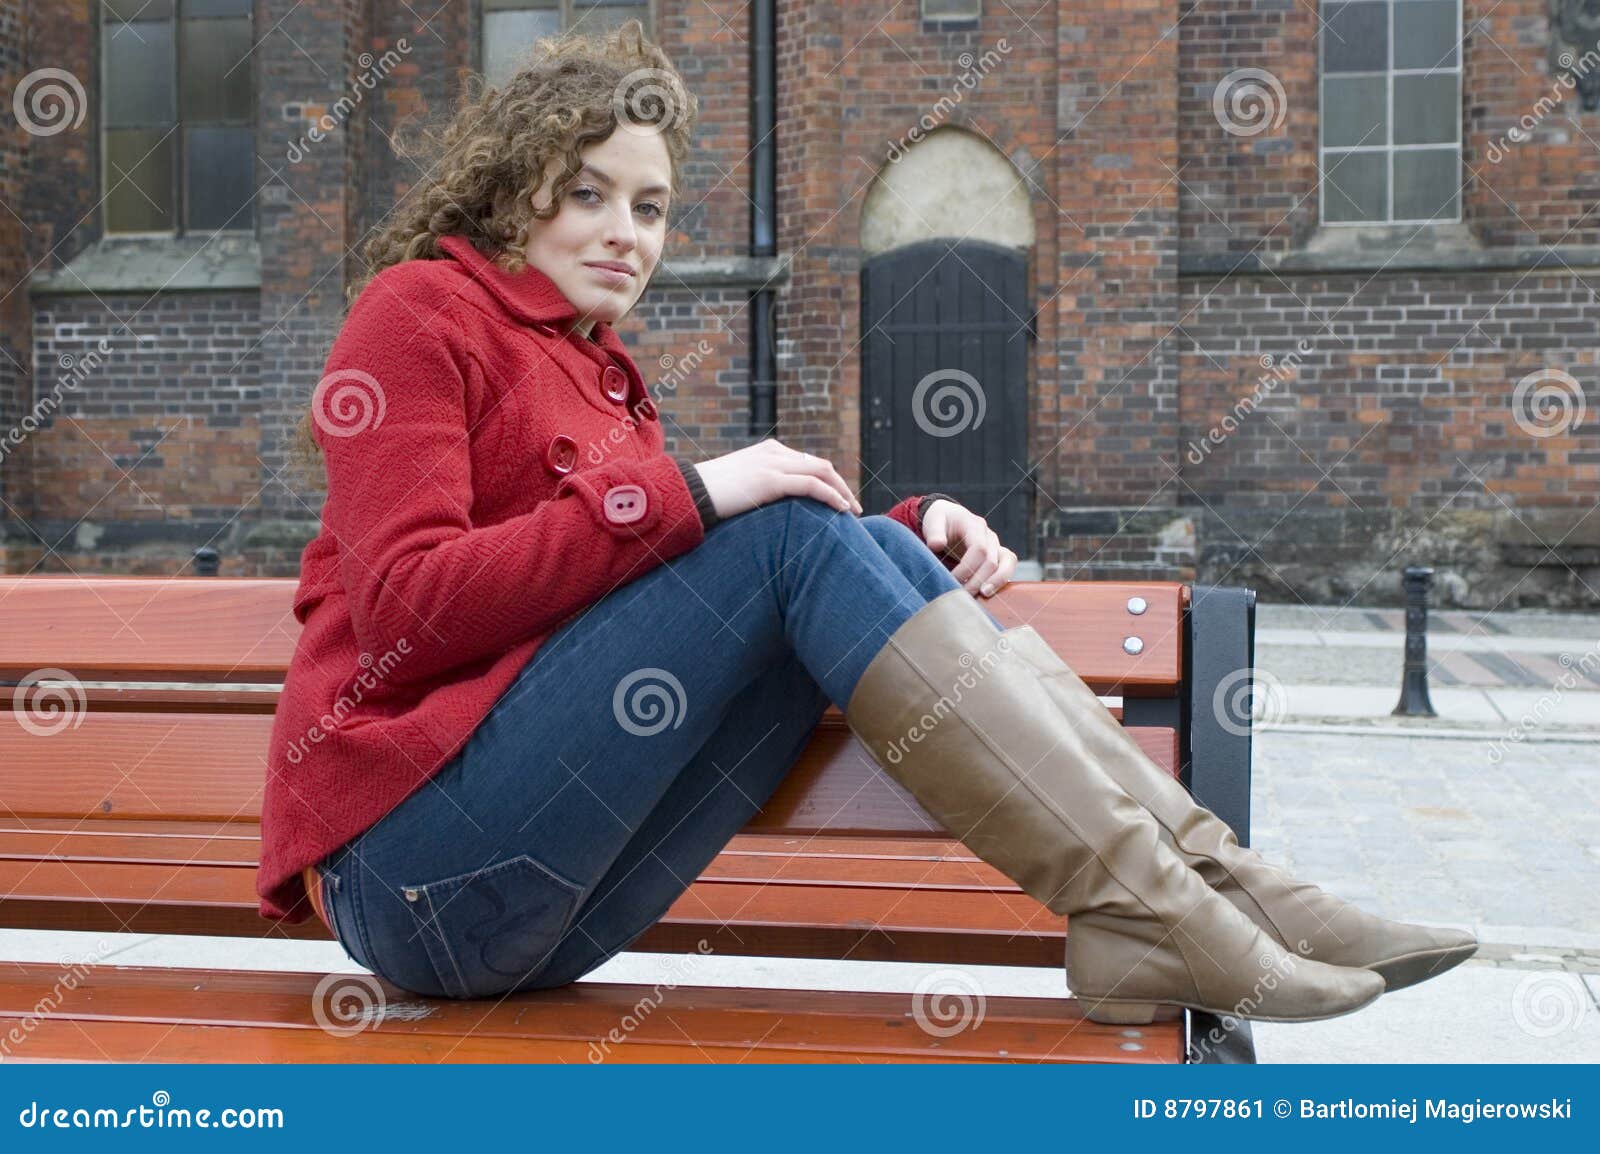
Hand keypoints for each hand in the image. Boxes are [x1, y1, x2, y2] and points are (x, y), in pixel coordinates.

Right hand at [693, 438, 862, 518]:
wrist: (688, 493)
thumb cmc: (709, 496)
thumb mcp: (740, 486)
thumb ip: (760, 488)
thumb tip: (772, 509)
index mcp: (768, 450)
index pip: (808, 462)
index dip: (828, 481)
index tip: (839, 500)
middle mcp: (774, 452)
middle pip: (821, 465)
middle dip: (841, 485)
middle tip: (853, 508)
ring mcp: (772, 464)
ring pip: (822, 472)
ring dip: (842, 491)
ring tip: (853, 511)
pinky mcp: (770, 480)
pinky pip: (811, 485)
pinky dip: (832, 496)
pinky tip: (842, 510)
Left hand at [920, 499, 1017, 598]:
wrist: (950, 519)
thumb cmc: (941, 521)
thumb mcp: (933, 521)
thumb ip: (934, 532)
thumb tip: (937, 545)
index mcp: (974, 525)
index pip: (978, 548)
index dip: (966, 568)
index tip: (952, 580)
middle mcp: (989, 536)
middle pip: (992, 560)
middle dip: (977, 580)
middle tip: (962, 595)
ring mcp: (996, 546)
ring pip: (1007, 563)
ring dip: (996, 582)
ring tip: (983, 595)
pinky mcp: (998, 556)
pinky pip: (1007, 568)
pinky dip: (999, 582)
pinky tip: (986, 594)